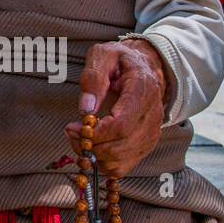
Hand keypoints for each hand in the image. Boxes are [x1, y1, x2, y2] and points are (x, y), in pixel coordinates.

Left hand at [65, 39, 169, 177]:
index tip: (74, 127)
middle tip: (70, 132)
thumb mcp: (102, 56)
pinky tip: (91, 150)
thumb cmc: (119, 61)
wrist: (142, 67)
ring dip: (94, 156)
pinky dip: (103, 164)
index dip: (97, 132)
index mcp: (143, 89)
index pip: (122, 124)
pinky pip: (124, 166)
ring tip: (77, 139)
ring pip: (122, 160)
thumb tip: (86, 108)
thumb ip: (93, 78)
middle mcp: (153, 115)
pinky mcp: (145, 145)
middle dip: (91, 145)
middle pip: (122, 145)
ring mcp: (151, 132)